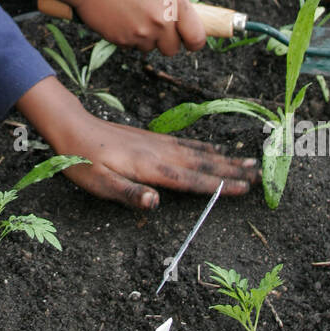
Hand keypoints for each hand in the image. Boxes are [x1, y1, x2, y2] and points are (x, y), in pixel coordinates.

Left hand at [17, 79, 255, 209]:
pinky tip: (211, 148)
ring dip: (223, 157)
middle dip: (231, 169)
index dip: (218, 185)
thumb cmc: (81, 161)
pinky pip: (185, 143)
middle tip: (259, 173)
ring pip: (197, 151)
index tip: (244, 188)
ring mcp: (156, 143)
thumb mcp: (98, 183)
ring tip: (247, 160)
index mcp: (150, 167)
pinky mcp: (151, 139)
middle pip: (202, 162)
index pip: (191, 179)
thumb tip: (156, 203)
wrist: (70, 127)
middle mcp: (159, 153)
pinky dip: (203, 147)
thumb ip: (128, 193)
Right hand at [50, 0, 206, 55]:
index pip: (196, 37)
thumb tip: (179, 16)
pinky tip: (119, 18)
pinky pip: (130, 46)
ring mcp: (141, 32)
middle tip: (154, 27)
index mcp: (175, 0)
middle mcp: (161, 20)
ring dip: (144, 38)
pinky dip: (126, 36)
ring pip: (150, 48)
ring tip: (131, 16)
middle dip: (166, 41)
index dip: (193, 42)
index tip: (189, 41)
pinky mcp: (122, 40)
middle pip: (173, 49)